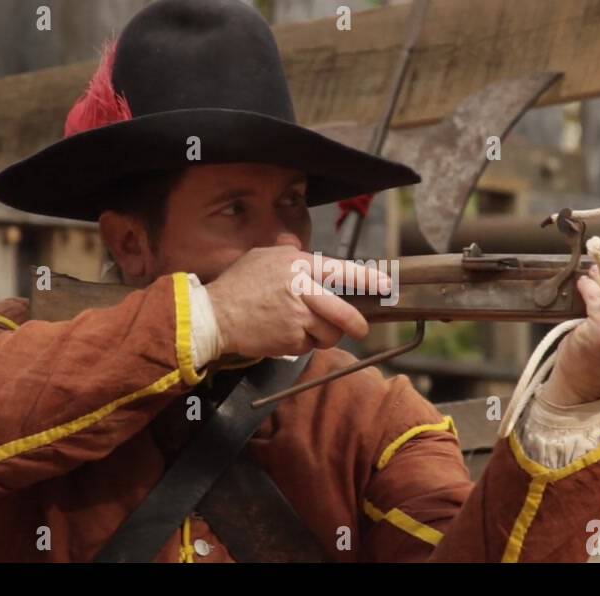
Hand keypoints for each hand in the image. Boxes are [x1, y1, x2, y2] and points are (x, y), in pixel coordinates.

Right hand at [205, 246, 390, 358]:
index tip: (385, 285)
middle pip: (343, 311)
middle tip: (360, 329)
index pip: (341, 270)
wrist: (214, 316)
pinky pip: (309, 345)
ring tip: (304, 329)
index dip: (367, 279)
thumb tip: (300, 246)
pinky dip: (303, 344)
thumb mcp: (262, 257)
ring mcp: (297, 315)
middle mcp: (301, 288)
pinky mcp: (291, 339)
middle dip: (356, 324)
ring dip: (323, 335)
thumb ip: (286, 252)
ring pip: (329, 332)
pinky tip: (284, 334)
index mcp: (298, 265)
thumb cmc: (237, 286)